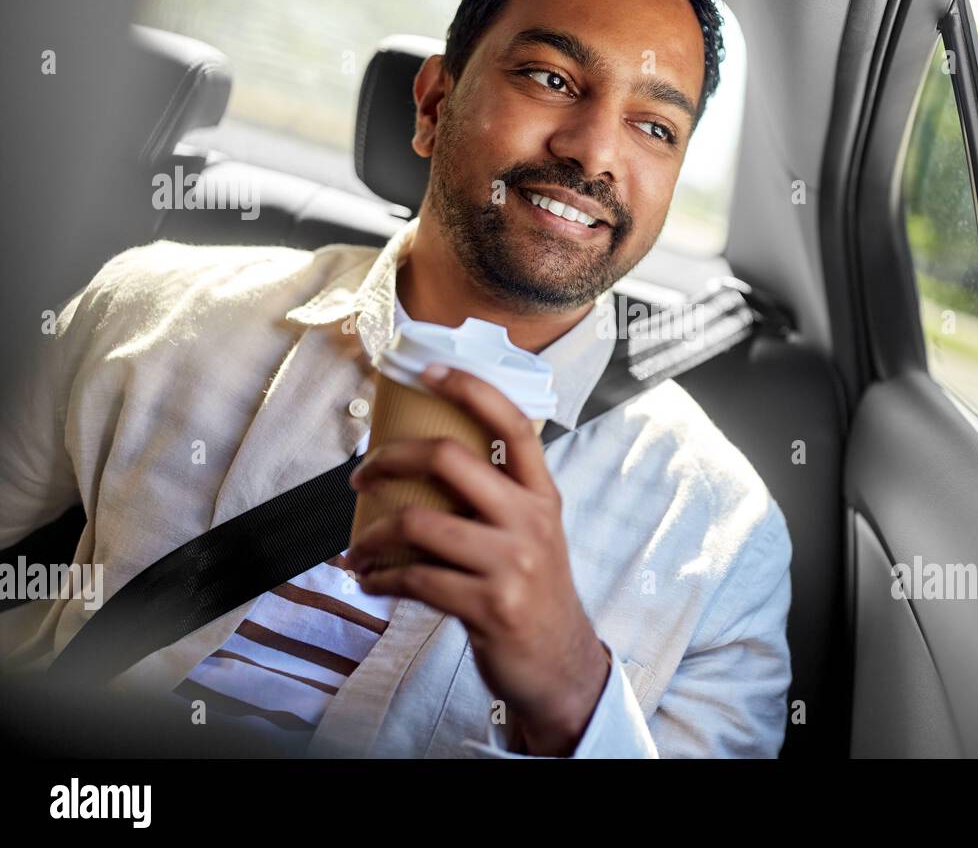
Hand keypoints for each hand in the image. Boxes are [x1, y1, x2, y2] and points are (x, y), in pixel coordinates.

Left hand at [342, 363, 610, 755]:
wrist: (560, 664)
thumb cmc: (534, 591)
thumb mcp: (533, 535)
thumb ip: (499, 500)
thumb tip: (428, 464)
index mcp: (543, 496)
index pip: (514, 424)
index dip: (471, 389)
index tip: (430, 372)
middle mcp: (531, 522)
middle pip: (451, 459)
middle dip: (392, 458)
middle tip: (361, 474)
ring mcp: (511, 564)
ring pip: (420, 524)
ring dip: (373, 535)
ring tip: (357, 548)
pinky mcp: (488, 606)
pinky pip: (415, 580)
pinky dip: (381, 579)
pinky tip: (371, 581)